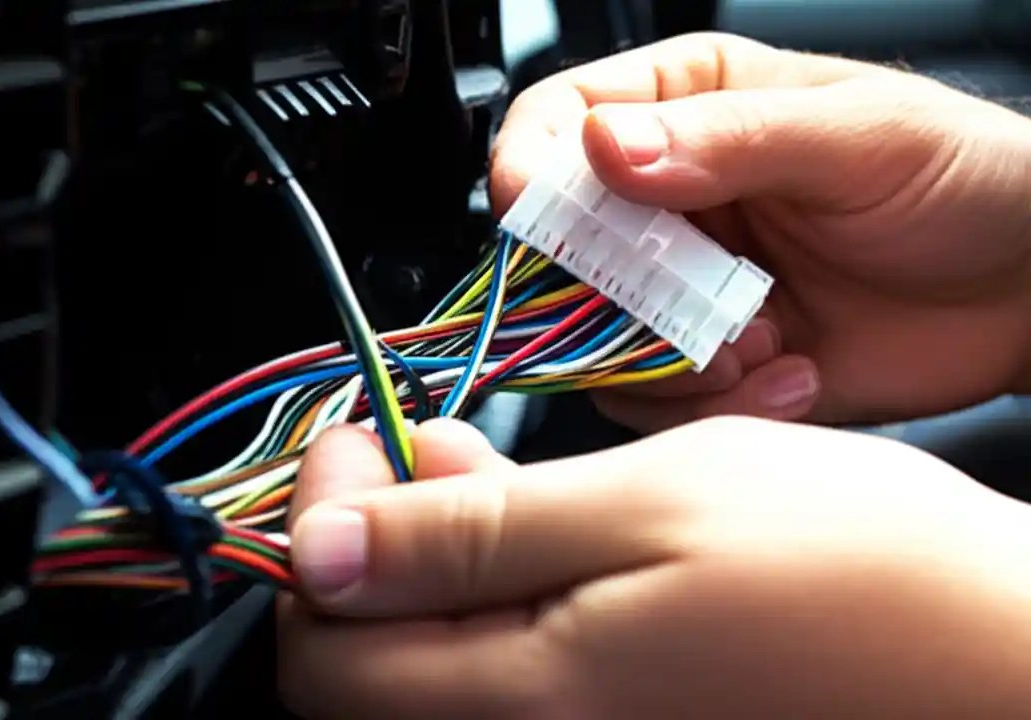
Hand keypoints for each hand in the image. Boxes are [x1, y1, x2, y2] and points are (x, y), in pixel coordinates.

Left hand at [277, 418, 1030, 718]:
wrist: (997, 648)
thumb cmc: (856, 569)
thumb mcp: (648, 504)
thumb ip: (474, 539)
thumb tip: (327, 550)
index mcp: (533, 699)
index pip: (325, 648)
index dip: (317, 529)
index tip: (359, 433)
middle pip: (365, 664)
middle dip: (368, 538)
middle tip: (419, 445)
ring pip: (429, 662)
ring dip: (424, 557)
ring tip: (475, 466)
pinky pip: (505, 670)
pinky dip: (487, 590)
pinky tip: (533, 524)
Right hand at [491, 32, 1030, 429]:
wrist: (1028, 295)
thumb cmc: (964, 180)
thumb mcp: (854, 137)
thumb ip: (727, 139)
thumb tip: (605, 147)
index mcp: (684, 110)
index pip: (556, 126)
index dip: (532, 172)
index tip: (542, 218)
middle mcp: (665, 202)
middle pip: (559, 249)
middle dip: (613, 291)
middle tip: (692, 303)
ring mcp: (678, 289)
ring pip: (593, 338)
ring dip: (669, 358)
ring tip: (763, 343)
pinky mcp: (705, 366)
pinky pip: (653, 402)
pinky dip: (711, 406)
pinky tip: (788, 375)